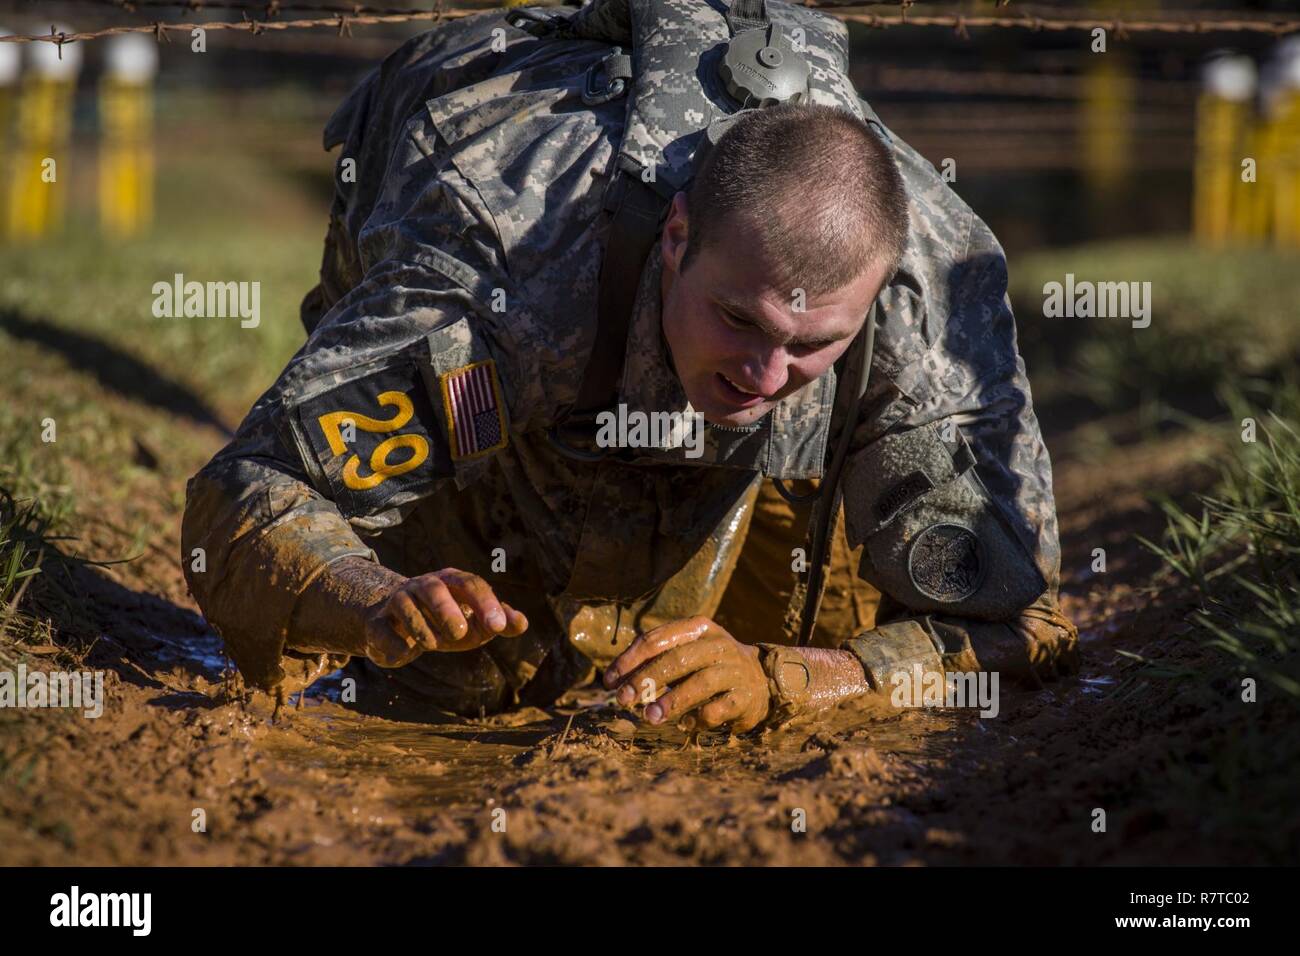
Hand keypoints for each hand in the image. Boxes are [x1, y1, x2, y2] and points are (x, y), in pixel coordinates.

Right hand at [361, 568, 527, 666]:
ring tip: (434, 645)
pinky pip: (380, 629)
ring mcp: (398, 602)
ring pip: (405, 606)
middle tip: (460, 634)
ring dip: (421, 627)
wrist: (398, 624)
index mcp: (452, 582)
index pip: (471, 584)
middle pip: (435, 588)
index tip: (498, 626)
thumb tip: (523, 623)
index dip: (486, 603)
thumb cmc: (447, 620)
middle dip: (447, 610)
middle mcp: (424, 586)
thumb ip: (501, 621)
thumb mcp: (476, 622)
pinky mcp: (377, 623)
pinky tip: (405, 653)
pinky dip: (392, 642)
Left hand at [601, 616, 769, 732]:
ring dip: (670, 702)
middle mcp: (718, 645)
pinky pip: (717, 709)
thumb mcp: (686, 651)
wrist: (760, 680)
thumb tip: (615, 680)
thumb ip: (655, 660)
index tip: (609, 681)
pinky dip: (698, 718)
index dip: (629, 660)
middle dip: (645, 680)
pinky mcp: (745, 697)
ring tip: (649, 717)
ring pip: (699, 683)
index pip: (657, 639)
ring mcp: (733, 671)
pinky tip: (685, 724)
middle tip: (622, 699)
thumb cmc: (709, 665)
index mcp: (698, 628)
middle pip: (676, 659)